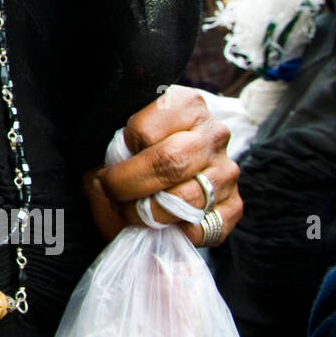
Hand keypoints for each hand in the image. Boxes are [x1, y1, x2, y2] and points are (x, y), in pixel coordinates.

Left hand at [83, 86, 241, 246]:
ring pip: (186, 199)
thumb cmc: (134, 153)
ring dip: (148, 214)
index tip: (107, 167)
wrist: (163, 173)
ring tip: (129, 211)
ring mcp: (228, 169)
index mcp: (185, 104)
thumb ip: (114, 149)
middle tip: (110, 195)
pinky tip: (162, 224)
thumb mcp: (120, 139)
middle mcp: (213, 133)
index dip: (120, 154)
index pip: (143, 132)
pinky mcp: (236, 204)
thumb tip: (99, 181)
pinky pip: (205, 227)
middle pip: (170, 163)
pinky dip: (177, 232)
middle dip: (129, 187)